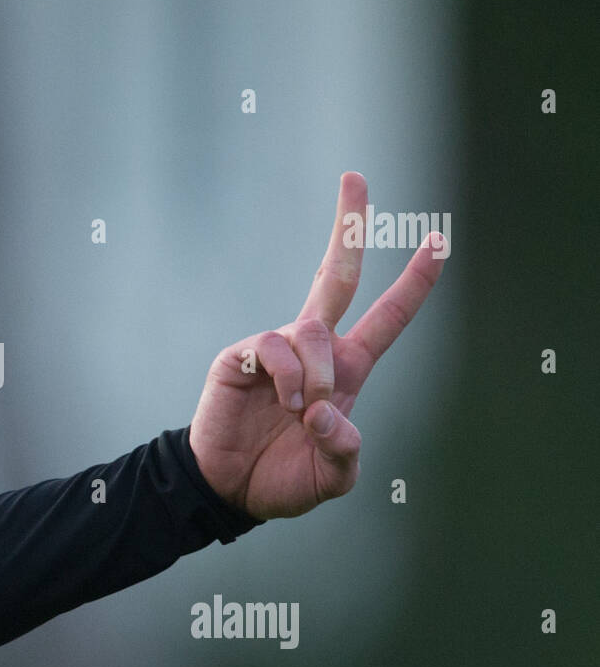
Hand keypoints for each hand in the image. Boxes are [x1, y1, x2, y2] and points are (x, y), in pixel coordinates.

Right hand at [188, 172, 444, 519]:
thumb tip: (323, 412)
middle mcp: (314, 349)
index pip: (388, 317)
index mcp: (346, 371)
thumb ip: (344, 449)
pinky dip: (290, 377)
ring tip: (302, 413)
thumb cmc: (283, 479)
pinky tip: (284, 405)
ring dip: (317, 374)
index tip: (439, 240)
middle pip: (335, 275)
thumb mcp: (333, 476)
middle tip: (355, 177)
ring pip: (313, 329)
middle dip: (347, 226)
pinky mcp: (244, 355)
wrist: (228, 489)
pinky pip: (277, 346)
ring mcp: (276, 348)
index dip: (415, 281)